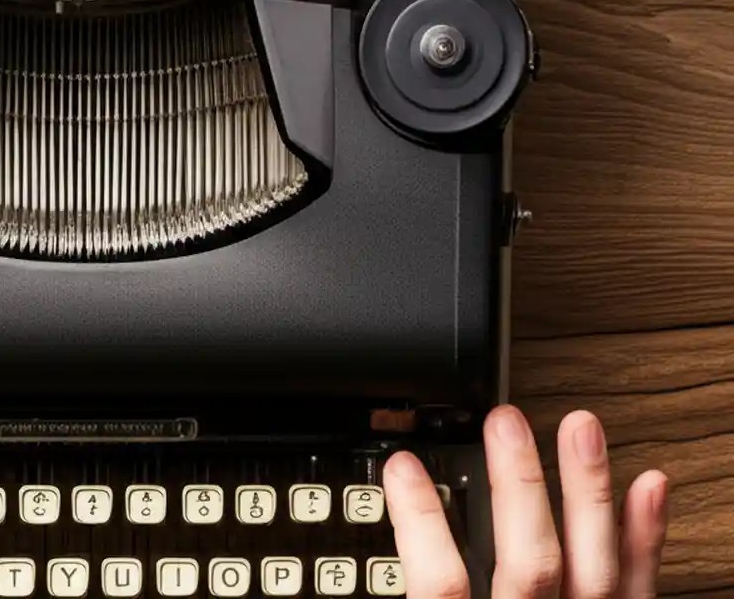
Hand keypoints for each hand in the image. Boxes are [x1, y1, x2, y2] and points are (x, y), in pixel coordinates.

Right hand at [383, 406, 668, 598]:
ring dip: (588, 490)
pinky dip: (645, 537)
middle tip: (504, 423)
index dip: (421, 522)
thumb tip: (357, 589)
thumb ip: (417, 597)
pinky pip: (640, 589)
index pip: (441, 584)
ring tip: (581, 428)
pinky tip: (647, 487)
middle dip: (520, 486)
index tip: (403, 467)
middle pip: (529, 561)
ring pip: (594, 566)